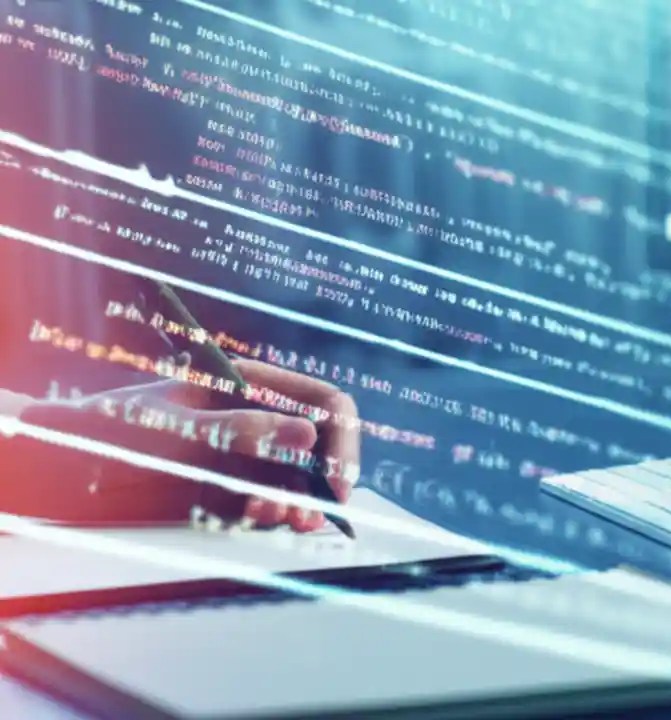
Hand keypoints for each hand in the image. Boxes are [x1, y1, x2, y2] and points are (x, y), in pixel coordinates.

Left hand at [5, 359, 359, 531]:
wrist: (66, 468)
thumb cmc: (115, 430)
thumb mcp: (180, 427)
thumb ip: (245, 429)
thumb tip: (310, 434)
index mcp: (255, 385)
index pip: (326, 403)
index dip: (342, 439)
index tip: (337, 482)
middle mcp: (260, 417)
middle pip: (322, 447)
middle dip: (322, 481)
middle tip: (312, 515)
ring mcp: (248, 455)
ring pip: (300, 480)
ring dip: (297, 502)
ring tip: (274, 518)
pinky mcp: (233, 489)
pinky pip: (271, 503)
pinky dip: (271, 514)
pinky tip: (253, 519)